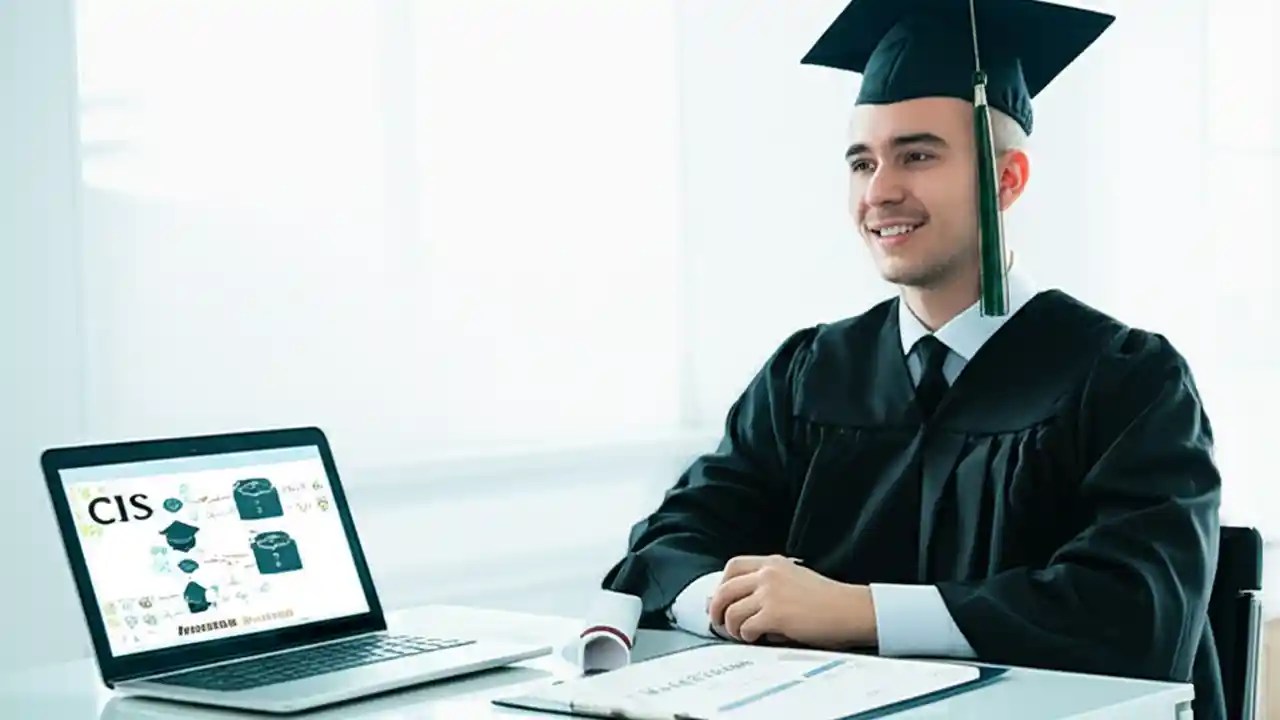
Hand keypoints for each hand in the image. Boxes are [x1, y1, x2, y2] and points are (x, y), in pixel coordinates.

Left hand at [707, 555, 876, 649]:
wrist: (850, 609)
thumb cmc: (826, 600)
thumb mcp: (794, 579)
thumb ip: (766, 586)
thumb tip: (737, 602)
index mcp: (773, 562)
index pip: (733, 567)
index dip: (721, 585)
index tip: (721, 599)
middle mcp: (768, 573)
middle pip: (725, 589)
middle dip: (716, 609)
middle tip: (718, 622)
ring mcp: (770, 593)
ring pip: (732, 611)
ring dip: (733, 627)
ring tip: (744, 634)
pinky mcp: (775, 614)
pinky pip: (746, 627)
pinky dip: (748, 636)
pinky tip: (758, 638)